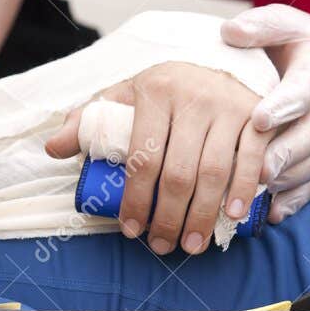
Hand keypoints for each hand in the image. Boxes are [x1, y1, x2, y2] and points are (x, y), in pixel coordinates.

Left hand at [46, 63, 270, 254]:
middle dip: (168, 217)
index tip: (131, 229)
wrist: (215, 64)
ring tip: (191, 245)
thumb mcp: (123, 98)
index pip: (142, 157)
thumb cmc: (163, 93)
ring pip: (214, 171)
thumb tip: (53, 149)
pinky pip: (251, 158)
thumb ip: (89, 121)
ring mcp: (227, 105)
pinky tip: (231, 217)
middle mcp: (193, 96)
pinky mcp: (256, 115)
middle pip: (179, 172)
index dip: (136, 200)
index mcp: (154, 91)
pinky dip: (242, 190)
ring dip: (203, 216)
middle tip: (161, 246)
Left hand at [221, 4, 309, 221]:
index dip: (283, 106)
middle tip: (256, 169)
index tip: (259, 119)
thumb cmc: (306, 45)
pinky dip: (295, 201)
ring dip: (285, 181)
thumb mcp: (288, 25)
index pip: (301, 92)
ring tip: (253, 193)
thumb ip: (261, 27)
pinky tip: (272, 214)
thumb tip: (229, 31)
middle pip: (309, 138)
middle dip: (283, 155)